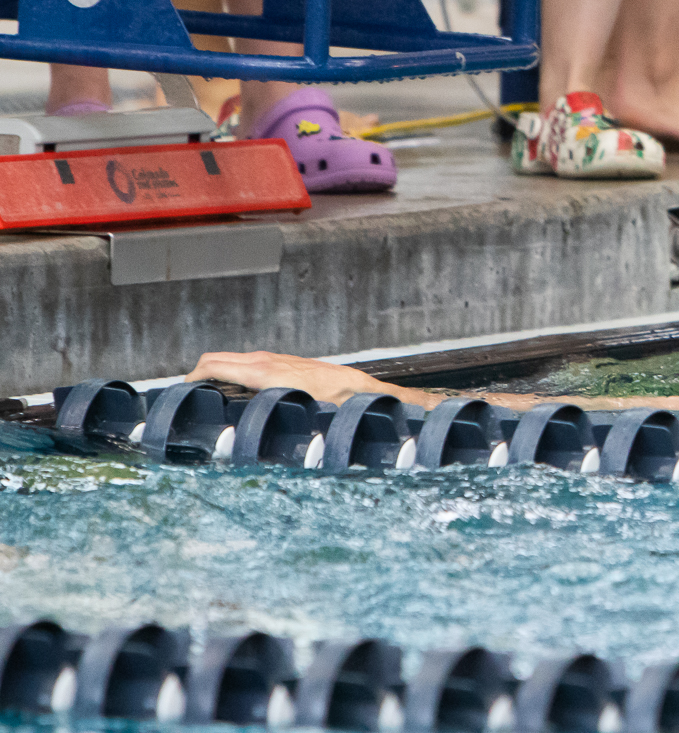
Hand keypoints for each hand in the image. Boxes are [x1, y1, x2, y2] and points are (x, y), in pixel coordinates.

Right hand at [184, 351, 391, 404]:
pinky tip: (221, 395)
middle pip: (215, 360)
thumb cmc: (348, 401)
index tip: (171, 396)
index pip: (217, 366)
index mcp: (269, 373)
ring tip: (190, 400)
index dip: (191, 379)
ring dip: (208, 375)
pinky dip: (223, 375)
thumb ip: (371, 409)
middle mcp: (266, 363)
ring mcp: (270, 362)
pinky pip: (239, 367)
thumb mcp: (343, 409)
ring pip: (226, 362)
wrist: (360, 386)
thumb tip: (417, 408)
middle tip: (172, 401)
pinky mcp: (275, 366)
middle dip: (192, 376)